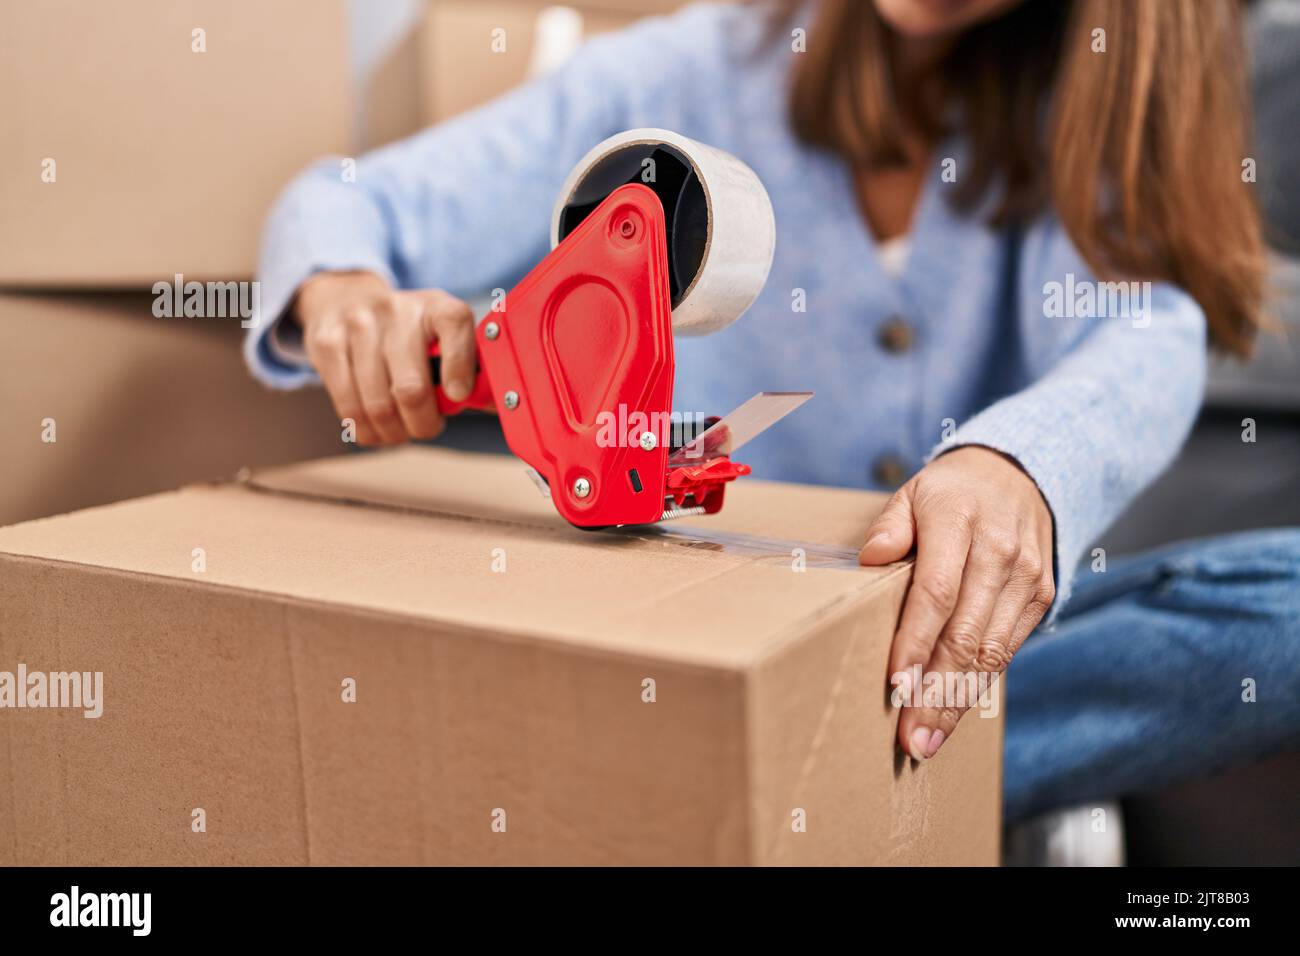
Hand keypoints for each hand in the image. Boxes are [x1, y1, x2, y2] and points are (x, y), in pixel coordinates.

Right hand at [293, 271, 476, 445]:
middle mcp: (398, 310)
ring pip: (378, 405)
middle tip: (428, 427)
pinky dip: (366, 430)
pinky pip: (348, 407)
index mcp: (438, 307)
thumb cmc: (408, 332)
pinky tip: (376, 427)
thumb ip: (473, 370)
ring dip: (394, 432)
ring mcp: (358, 325)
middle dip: (423, 423)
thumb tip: (503, 403)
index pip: (456, 326)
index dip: (460, 368)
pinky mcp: (327, 344)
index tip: (458, 396)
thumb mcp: (445, 337)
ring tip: (401, 430)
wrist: (347, 300)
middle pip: (411, 388)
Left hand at [859, 446, 1055, 759]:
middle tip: (909, 737)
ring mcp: (1025, 577)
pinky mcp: (1040, 597)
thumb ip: (891, 524)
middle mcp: (998, 551)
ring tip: (926, 741)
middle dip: (935, 691)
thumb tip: (871, 558)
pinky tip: (952, 715)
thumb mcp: (913, 492)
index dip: (915, 640)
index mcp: (959, 520)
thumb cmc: (951, 493)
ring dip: (956, 702)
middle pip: (965, 633)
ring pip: (990, 651)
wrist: (1020, 475)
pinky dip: (978, 686)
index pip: (936, 590)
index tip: (895, 683)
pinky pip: (1006, 650)